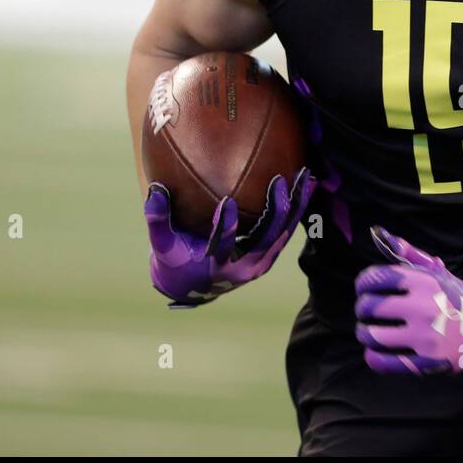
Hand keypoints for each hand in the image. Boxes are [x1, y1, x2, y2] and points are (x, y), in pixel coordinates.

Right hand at [144, 168, 316, 307]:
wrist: (194, 285)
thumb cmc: (175, 258)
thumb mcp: (162, 243)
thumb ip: (157, 218)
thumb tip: (155, 189)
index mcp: (216, 266)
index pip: (223, 246)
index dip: (227, 227)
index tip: (228, 201)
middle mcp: (243, 267)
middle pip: (266, 239)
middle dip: (275, 211)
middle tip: (279, 181)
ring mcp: (260, 263)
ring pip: (283, 234)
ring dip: (295, 207)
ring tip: (304, 177)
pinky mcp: (269, 256)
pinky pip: (287, 230)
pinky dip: (297, 209)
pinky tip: (307, 183)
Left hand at [354, 226, 462, 374]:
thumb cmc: (451, 295)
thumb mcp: (435, 271)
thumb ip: (407, 254)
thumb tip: (379, 233)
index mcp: (422, 282)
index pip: (375, 278)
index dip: (362, 284)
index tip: (364, 290)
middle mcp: (423, 307)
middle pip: (369, 307)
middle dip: (363, 309)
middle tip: (366, 312)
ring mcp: (425, 337)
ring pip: (372, 336)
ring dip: (364, 333)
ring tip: (369, 331)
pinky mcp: (426, 362)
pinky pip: (385, 363)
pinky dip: (373, 358)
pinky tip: (374, 352)